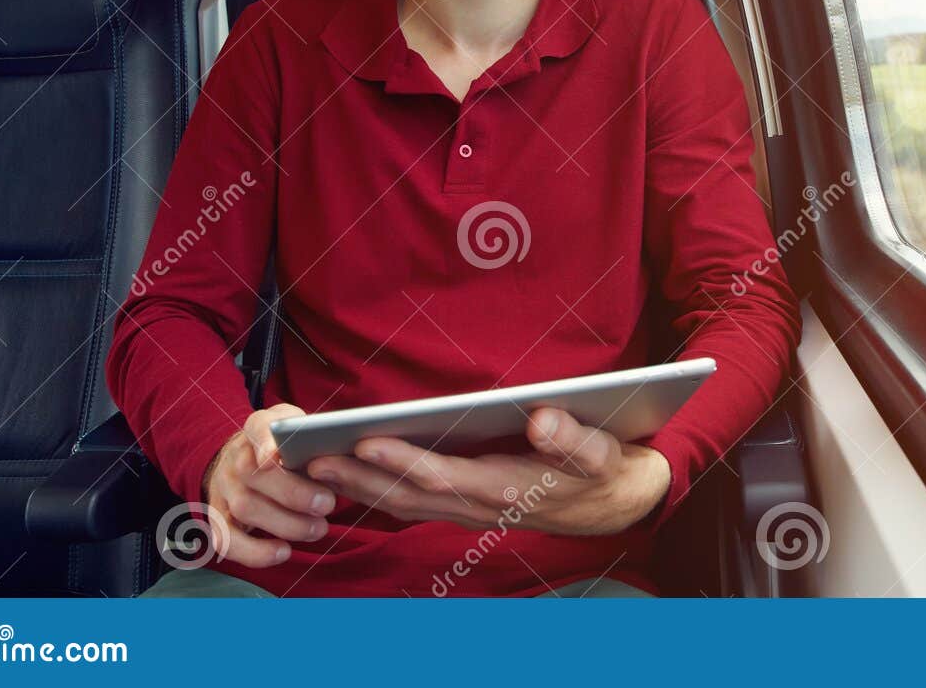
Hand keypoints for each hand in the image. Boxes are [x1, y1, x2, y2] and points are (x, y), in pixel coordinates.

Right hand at [199, 403, 337, 567]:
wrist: (251, 461)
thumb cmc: (289, 449)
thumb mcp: (303, 431)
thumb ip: (316, 440)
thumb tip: (339, 459)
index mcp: (260, 426)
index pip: (258, 427)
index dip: (264, 443)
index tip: (274, 457)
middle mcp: (236, 455)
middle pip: (252, 473)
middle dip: (292, 493)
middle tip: (327, 504)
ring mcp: (224, 487)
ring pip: (244, 507)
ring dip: (285, 523)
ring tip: (318, 529)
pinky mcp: (219, 517)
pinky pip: (227, 540)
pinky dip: (254, 552)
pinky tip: (282, 552)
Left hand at [304, 407, 670, 536]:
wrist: (614, 504)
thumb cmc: (603, 470)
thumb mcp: (602, 452)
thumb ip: (573, 437)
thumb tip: (541, 417)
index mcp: (506, 488)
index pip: (443, 476)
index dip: (403, 460)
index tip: (366, 441)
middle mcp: (479, 504)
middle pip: (408, 494)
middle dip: (358, 478)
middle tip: (311, 459)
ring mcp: (469, 508)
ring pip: (404, 502)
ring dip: (359, 487)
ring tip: (314, 465)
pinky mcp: (466, 503)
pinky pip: (413, 501)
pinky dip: (378, 490)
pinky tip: (351, 473)